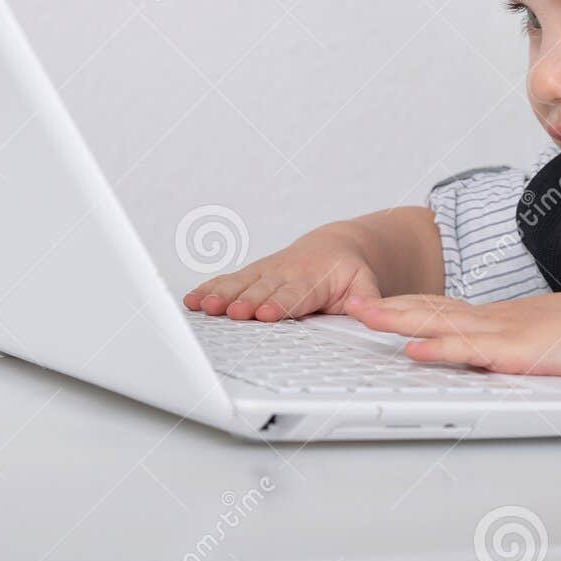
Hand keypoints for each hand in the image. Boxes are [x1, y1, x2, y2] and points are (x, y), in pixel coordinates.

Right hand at [182, 228, 380, 321]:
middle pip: (263, 292)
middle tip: (233, 313)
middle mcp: (287, 274)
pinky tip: (193, 300)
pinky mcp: (253, 273)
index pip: (296, 296)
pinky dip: (210, 289)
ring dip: (222, 296)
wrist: (336, 247)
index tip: (266, 313)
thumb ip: (367, 300)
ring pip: (241, 285)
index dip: (280, 305)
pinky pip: (229, 281)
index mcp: (315, 281)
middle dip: (247, 303)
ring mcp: (267, 273)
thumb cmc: (349, 272)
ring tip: (204, 306)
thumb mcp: (365, 285)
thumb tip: (365, 310)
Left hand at [344, 293, 560, 376]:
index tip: (374, 304)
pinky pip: (470, 350)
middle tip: (351, 304)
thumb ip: (510, 347)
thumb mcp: (538, 340)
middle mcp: (491, 320)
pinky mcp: (515, 351)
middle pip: (429, 309)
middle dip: (388, 308)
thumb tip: (492, 358)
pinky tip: (413, 349)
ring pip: (440, 323)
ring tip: (363, 316)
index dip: (405, 306)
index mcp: (495, 319)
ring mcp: (501, 333)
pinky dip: (439, 348)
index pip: (440, 308)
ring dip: (399, 320)